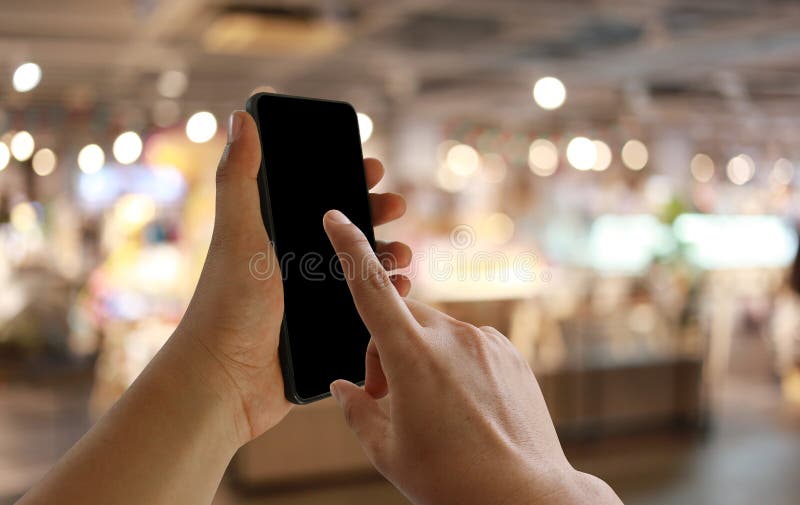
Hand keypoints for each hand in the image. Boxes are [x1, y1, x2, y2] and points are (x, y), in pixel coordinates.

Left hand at [175, 111, 411, 443]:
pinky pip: (365, 309)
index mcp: (275, 237)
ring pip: (361, 270)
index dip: (347, 180)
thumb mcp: (237, 233)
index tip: (373, 166)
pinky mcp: (326, 334)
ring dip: (387, 257)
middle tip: (398, 208)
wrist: (226, 380)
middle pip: (346, 232)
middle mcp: (294, 265)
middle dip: (377, 216)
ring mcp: (312, 301)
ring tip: (404, 254)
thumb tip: (241, 116)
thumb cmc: (226, 305)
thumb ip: (239, 177)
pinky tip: (402, 290)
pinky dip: (386, 297)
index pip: (318, 198)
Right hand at [322, 210, 621, 504]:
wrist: (527, 496)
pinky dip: (455, 365)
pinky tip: (465, 406)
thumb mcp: (388, 451)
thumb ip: (356, 411)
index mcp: (413, 357)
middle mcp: (452, 337)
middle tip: (389, 400)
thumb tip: (344, 388)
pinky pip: (468, 345)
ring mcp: (486, 342)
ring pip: (434, 335)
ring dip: (422, 360)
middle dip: (386, 353)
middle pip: (400, 323)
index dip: (349, 248)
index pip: (370, 289)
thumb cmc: (452, 479)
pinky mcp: (509, 352)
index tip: (337, 217)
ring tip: (433, 410)